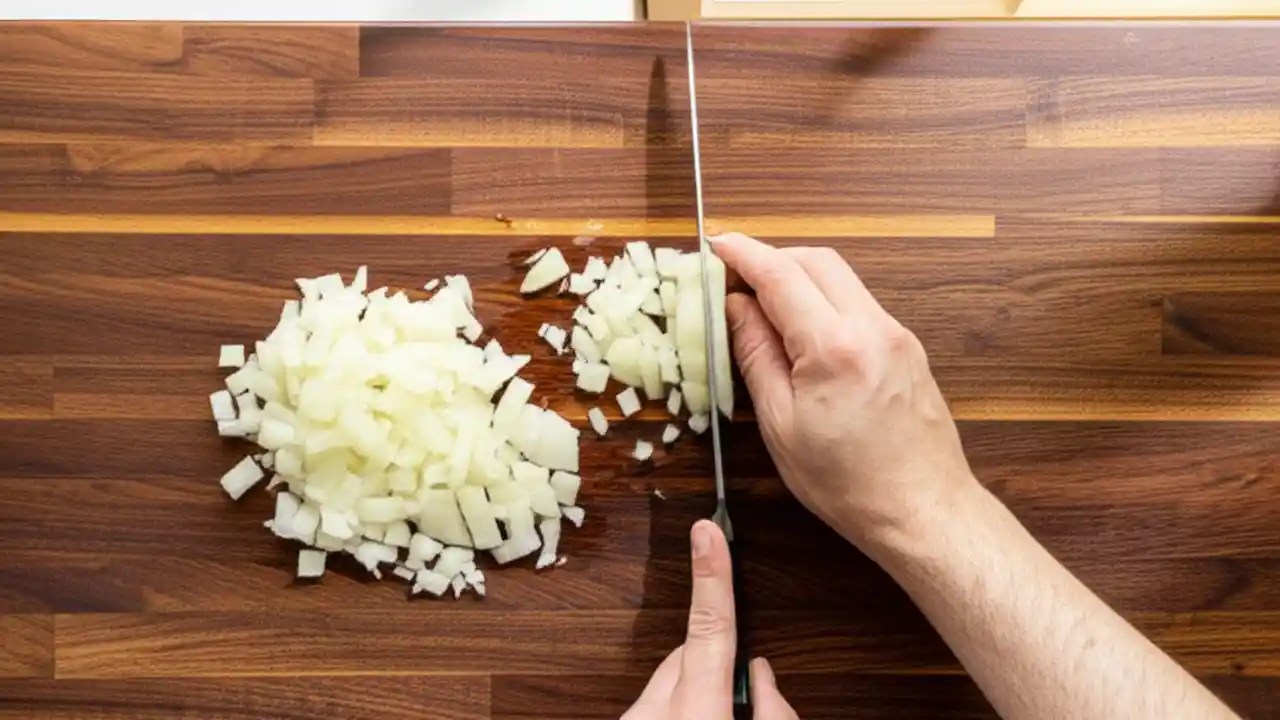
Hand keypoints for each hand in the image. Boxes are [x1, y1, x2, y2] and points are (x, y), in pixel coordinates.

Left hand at [623, 519, 798, 719]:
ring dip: (697, 698)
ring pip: (671, 685)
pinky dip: (677, 714)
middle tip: (744, 703)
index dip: (712, 577)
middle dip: (718, 667)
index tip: (706, 530)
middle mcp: (651, 713)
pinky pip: (655, 708)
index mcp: (696, 713)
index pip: (709, 630)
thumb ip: (772, 714)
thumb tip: (761, 671)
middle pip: (689, 656)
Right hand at [712, 233, 976, 550]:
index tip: (714, 243)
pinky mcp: (908, 347)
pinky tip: (802, 332)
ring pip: (841, 278)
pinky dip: (825, 301)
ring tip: (764, 308)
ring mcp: (897, 334)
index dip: (742, 253)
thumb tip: (735, 308)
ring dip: (800, 279)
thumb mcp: (780, 425)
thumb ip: (755, 356)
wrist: (922, 510)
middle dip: (772, 258)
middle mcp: (872, 328)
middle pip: (816, 260)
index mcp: (834, 348)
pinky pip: (859, 304)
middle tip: (734, 278)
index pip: (780, 275)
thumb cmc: (847, 483)